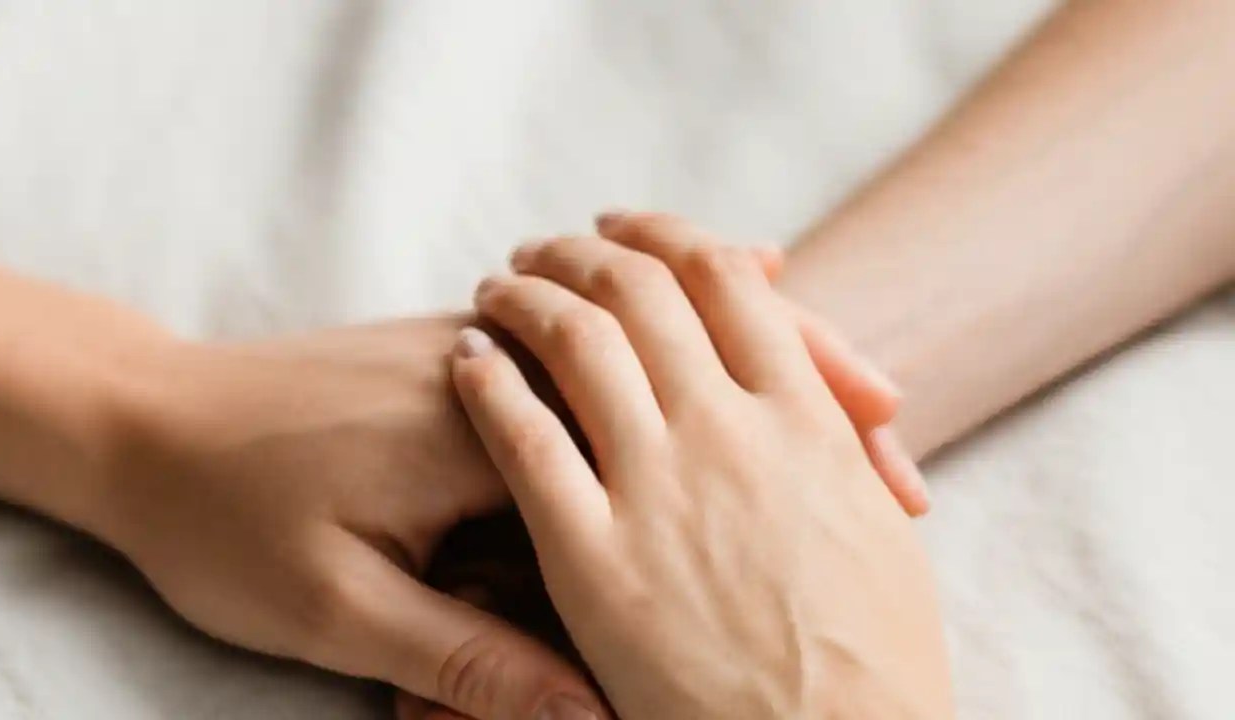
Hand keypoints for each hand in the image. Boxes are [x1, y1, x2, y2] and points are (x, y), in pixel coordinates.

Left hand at [96, 316, 609, 719]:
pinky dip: (508, 476)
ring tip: (448, 567)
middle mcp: (494, 367)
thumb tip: (586, 713)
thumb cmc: (223, 520)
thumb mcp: (339, 611)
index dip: (575, 609)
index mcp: (478, 437)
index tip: (504, 643)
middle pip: (593, 483)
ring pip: (564, 448)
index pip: (607, 525)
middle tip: (457, 610)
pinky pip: (525, 414)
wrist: (142, 422)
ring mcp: (473, 344)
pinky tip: (447, 514)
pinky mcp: (450, 346)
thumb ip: (471, 658)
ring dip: (530, 521)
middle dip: (543, 569)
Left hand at [449, 214, 953, 718]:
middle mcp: (731, 434)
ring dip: (536, 296)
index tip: (639, 232)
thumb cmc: (875, 679)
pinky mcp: (591, 555)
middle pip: (647, 293)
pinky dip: (492, 387)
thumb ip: (839, 476)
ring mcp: (657, 488)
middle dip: (596, 254)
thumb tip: (829, 442)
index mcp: (810, 426)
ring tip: (507, 281)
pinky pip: (525, 441)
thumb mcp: (880, 562)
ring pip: (581, 345)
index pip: (729, 285)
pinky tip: (468, 362)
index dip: (675, 241)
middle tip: (559, 246)